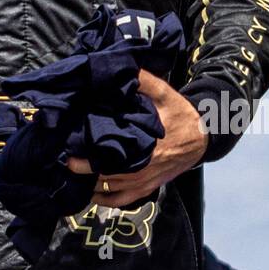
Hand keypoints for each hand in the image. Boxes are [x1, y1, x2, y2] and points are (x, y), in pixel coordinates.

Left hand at [65, 68, 208, 204]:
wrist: (203, 137)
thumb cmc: (181, 115)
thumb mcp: (166, 93)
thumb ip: (144, 81)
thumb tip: (122, 69)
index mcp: (146, 146)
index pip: (110, 155)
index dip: (88, 156)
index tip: (69, 149)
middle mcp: (143, 168)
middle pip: (106, 175)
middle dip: (84, 169)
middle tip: (65, 160)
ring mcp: (145, 181)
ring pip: (111, 189)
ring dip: (91, 184)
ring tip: (73, 175)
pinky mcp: (148, 188)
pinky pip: (123, 200)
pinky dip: (105, 200)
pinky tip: (91, 194)